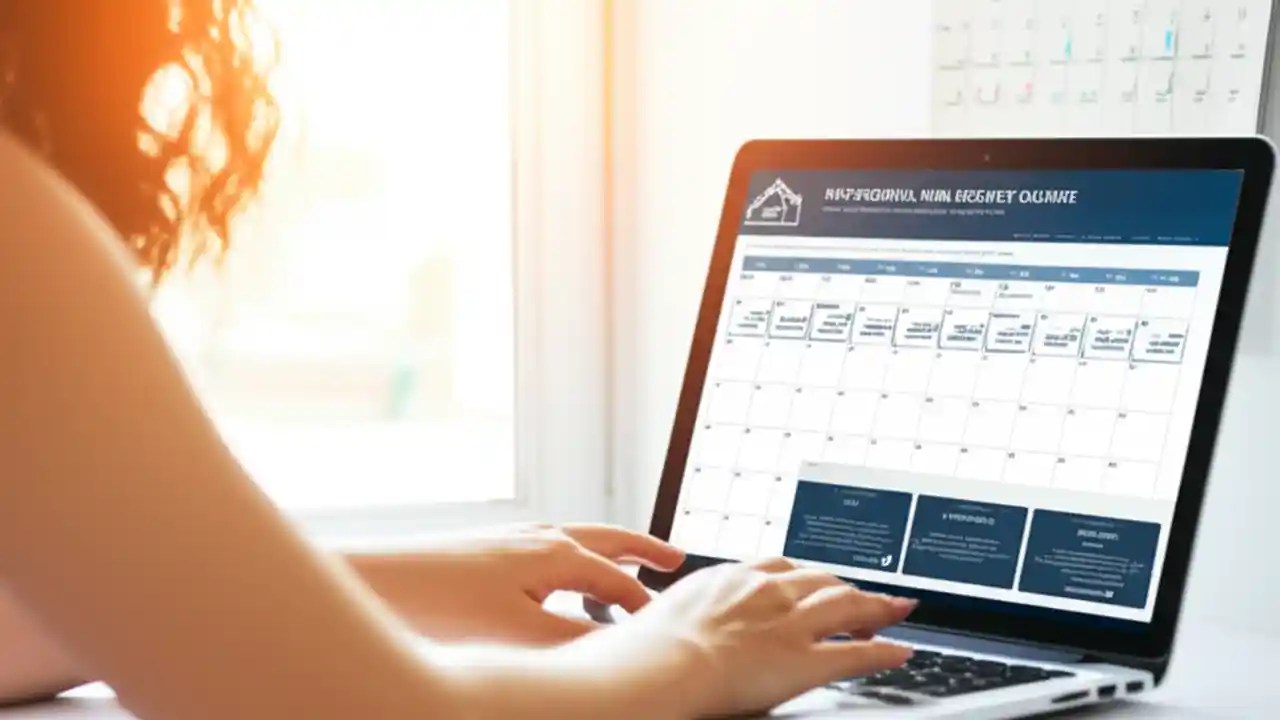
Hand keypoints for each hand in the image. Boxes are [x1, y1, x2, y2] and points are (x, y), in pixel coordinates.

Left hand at [348, 523, 682, 644]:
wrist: (377, 580)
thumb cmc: (444, 605)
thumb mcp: (521, 633)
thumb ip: (575, 641)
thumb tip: (620, 648)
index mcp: (556, 552)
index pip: (617, 580)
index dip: (644, 606)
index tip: (666, 625)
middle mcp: (538, 536)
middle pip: (605, 539)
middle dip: (640, 550)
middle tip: (673, 558)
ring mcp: (510, 538)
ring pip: (575, 538)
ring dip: (606, 549)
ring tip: (625, 562)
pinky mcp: (486, 548)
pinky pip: (547, 545)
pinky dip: (572, 556)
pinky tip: (557, 577)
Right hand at [569, 557, 914, 717]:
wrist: (656, 669)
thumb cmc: (644, 652)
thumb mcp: (656, 619)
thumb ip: (674, 617)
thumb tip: (654, 628)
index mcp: (729, 578)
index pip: (777, 567)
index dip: (802, 574)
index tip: (811, 578)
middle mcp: (765, 591)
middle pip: (819, 579)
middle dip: (844, 585)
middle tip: (862, 593)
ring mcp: (788, 623)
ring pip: (846, 605)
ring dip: (876, 607)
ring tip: (895, 608)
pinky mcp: (805, 660)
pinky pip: (857, 653)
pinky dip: (885, 650)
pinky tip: (900, 650)